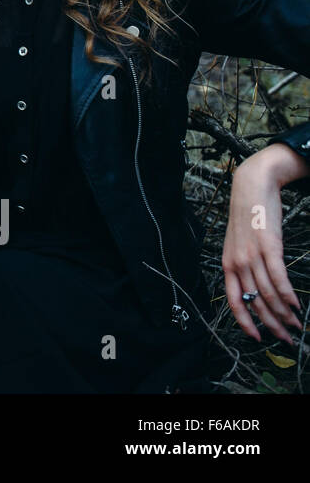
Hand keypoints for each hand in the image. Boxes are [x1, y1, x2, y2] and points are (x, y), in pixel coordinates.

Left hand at [222, 146, 303, 344]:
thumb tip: (256, 287)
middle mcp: (237, 263)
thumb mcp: (239, 244)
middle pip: (255, 302)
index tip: (257, 337)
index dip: (245, 322)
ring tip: (296, 324)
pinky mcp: (268, 246)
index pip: (234, 301)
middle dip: (271, 324)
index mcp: (228, 264)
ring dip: (284, 313)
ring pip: (268, 293)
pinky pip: (279, 277)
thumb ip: (245, 265)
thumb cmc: (248, 217)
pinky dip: (288, 294)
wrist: (251, 187)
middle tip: (285, 337)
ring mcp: (252, 255)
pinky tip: (297, 305)